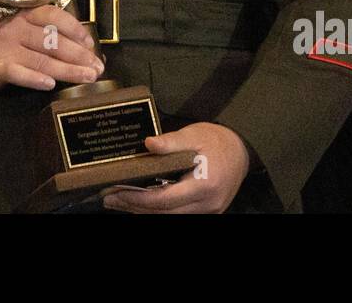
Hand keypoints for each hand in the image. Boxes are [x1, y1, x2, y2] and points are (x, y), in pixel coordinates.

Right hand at [0, 5, 104, 91]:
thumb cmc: (8, 39)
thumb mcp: (25, 28)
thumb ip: (51, 34)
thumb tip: (88, 49)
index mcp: (25, 14)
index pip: (52, 15)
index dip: (74, 28)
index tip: (90, 43)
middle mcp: (16, 28)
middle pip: (52, 41)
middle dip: (78, 55)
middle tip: (97, 67)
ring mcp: (6, 48)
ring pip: (42, 59)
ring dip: (67, 70)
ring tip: (87, 77)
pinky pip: (18, 73)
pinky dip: (34, 79)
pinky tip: (50, 84)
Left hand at [101, 122, 250, 213]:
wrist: (242, 150)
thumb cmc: (217, 141)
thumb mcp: (193, 135)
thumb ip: (171, 142)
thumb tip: (147, 144)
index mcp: (204, 185)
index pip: (164, 199)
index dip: (137, 198)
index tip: (116, 192)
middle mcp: (207, 204)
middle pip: (164, 213)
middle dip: (135, 207)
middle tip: (109, 199)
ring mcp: (208, 211)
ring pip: (170, 217)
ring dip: (144, 211)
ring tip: (120, 202)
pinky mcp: (206, 211)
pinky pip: (178, 214)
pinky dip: (158, 210)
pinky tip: (141, 203)